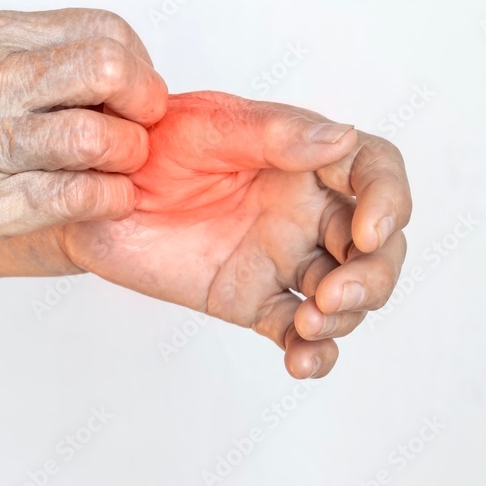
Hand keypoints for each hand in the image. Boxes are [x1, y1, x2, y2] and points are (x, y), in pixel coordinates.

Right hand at [0, 9, 167, 267]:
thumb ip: (26, 59)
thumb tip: (106, 68)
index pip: (102, 31)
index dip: (139, 63)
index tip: (135, 91)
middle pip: (108, 71)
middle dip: (144, 103)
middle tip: (141, 127)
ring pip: (95, 137)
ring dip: (128, 157)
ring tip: (120, 168)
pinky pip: (70, 197)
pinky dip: (107, 199)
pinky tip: (106, 200)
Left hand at [60, 92, 411, 378]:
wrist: (96, 192)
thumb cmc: (152, 143)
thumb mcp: (209, 125)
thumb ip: (276, 134)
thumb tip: (343, 137)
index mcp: (305, 159)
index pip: (375, 173)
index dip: (389, 200)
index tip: (369, 231)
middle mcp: (305, 210)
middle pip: (375, 247)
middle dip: (373, 276)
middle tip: (335, 294)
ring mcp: (282, 258)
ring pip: (345, 294)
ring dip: (346, 316)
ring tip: (310, 323)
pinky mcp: (252, 300)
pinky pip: (295, 331)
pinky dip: (312, 353)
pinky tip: (301, 360)